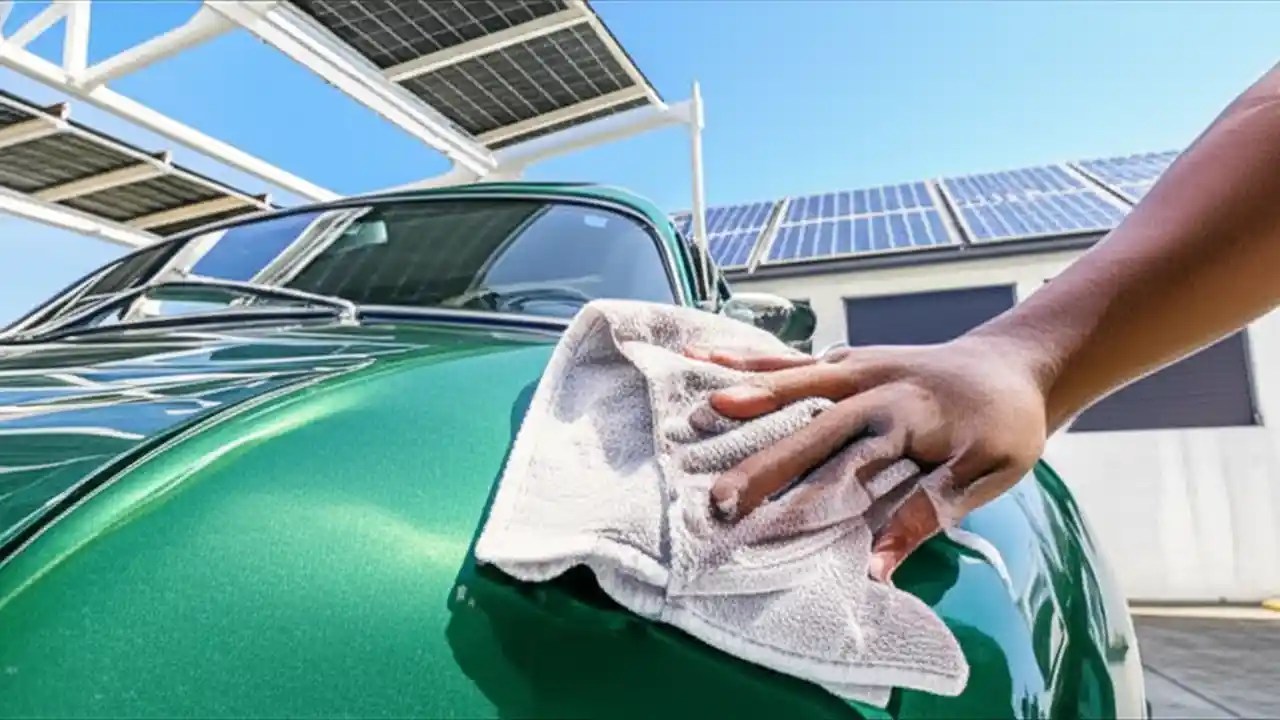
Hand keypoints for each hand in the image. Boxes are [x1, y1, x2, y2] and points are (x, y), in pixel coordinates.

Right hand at [685, 334, 1048, 582]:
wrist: (1015, 362)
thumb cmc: (1005, 425)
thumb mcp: (989, 475)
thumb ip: (928, 512)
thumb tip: (874, 567)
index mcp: (906, 415)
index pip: (844, 465)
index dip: (804, 499)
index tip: (770, 532)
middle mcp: (872, 385)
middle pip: (805, 427)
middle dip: (760, 463)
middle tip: (718, 499)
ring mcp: (854, 366)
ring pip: (788, 382)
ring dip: (742, 398)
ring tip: (696, 412)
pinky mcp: (844, 361)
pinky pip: (789, 361)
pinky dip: (747, 361)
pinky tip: (705, 362)